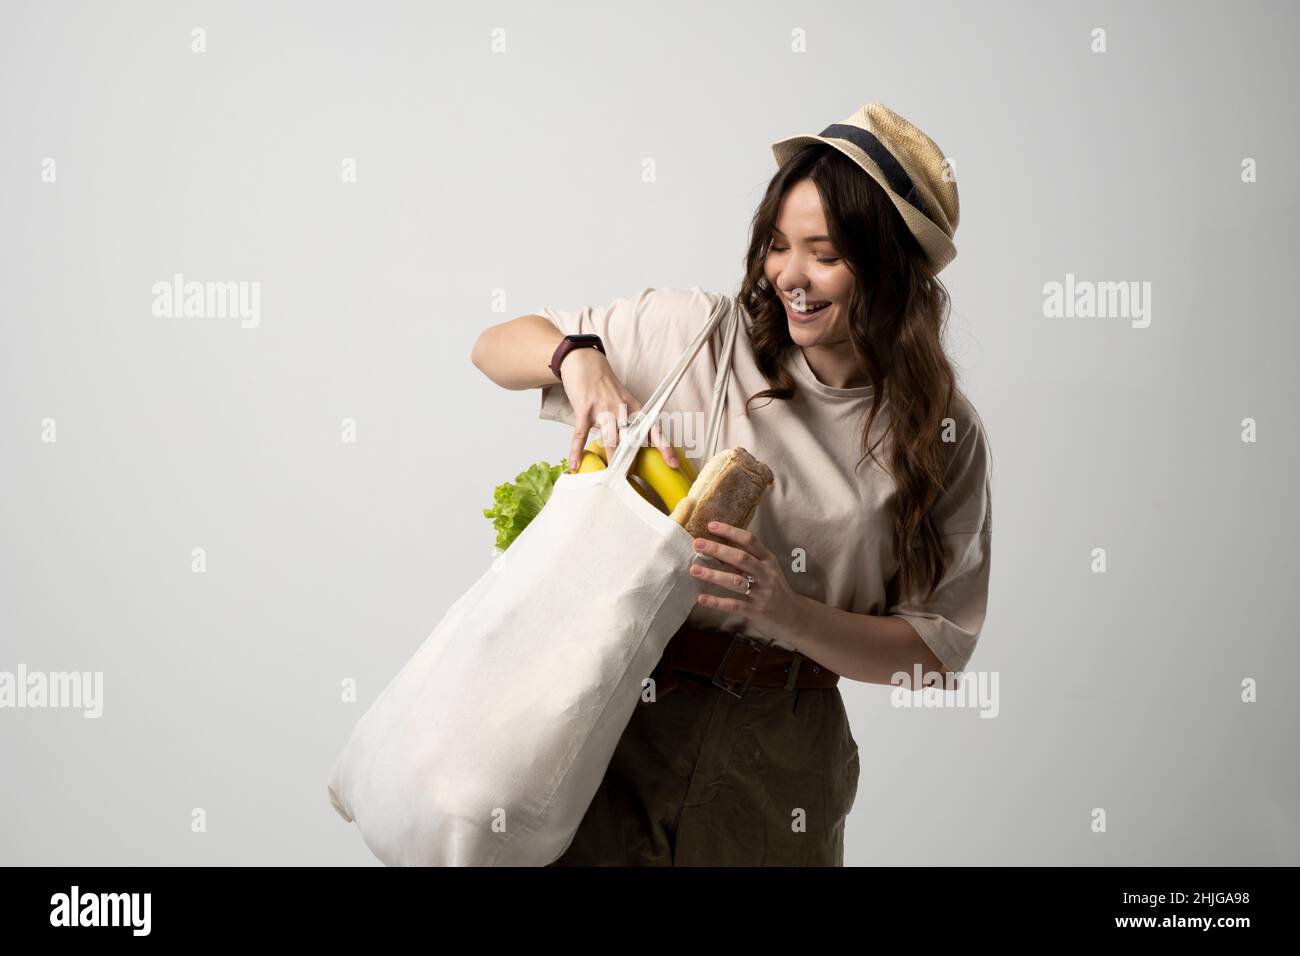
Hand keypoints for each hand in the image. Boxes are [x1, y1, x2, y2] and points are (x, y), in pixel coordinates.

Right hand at [559, 348, 677, 472]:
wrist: (585, 361)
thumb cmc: (605, 385)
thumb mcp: (623, 400)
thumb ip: (628, 421)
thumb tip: (630, 445)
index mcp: (635, 408)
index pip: (654, 430)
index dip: (664, 448)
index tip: (673, 464)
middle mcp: (622, 409)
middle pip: (631, 441)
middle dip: (631, 462)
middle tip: (629, 479)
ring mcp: (603, 409)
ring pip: (610, 441)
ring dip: (610, 460)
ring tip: (609, 478)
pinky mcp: (584, 409)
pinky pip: (580, 435)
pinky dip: (576, 451)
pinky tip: (575, 465)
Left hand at [688, 521, 801, 639]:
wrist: (794, 616)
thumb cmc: (775, 590)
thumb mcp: (767, 570)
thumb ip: (748, 560)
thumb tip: (718, 548)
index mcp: (768, 560)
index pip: (749, 540)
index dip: (730, 531)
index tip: (711, 525)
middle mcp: (766, 574)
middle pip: (741, 558)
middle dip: (718, 549)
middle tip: (697, 544)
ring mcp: (762, 593)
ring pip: (736, 581)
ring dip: (713, 575)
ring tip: (694, 570)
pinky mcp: (756, 611)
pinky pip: (734, 605)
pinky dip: (717, 602)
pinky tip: (702, 598)